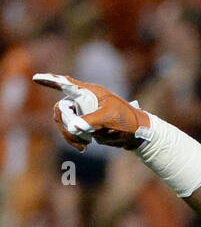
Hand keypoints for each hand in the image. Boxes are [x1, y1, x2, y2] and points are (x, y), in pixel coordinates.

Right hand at [33, 72, 152, 151]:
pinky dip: (75, 140)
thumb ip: (90, 122)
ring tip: (84, 145)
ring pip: (64, 123)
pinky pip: (72, 133)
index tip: (36, 78)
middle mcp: (83, 101)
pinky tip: (83, 148)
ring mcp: (84, 114)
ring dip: (70, 135)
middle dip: (64, 124)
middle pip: (60, 110)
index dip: (50, 80)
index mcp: (89, 92)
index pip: (66, 83)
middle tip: (76, 136)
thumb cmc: (127, 121)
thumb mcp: (109, 119)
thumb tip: (73, 127)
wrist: (138, 136)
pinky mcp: (86, 126)